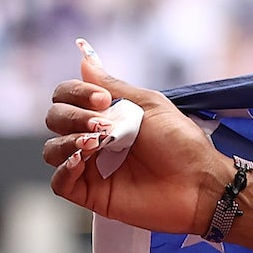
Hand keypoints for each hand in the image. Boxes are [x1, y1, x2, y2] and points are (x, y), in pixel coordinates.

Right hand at [42, 41, 231, 234]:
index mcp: (106, 114)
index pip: (66, 96)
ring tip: (95, 144)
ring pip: (52, 150)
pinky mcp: (92, 193)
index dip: (75, 93)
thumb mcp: (150, 106)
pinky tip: (82, 162)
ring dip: (67, 142)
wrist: (200, 183)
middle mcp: (94, 138)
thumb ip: (114, 85)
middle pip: (55, 119)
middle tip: (102, 124)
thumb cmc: (182, 143)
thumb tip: (85, 59)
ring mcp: (91, 167)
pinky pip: (59, 182)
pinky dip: (64, 170)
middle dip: (72, 116)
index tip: (101, 99)